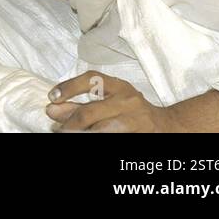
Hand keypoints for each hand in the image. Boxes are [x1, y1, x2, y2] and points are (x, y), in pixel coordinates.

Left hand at [47, 72, 186, 131]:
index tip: (52, 97)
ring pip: (103, 130)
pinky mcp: (141, 135)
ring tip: (67, 135)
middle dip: (70, 123)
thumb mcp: (108, 101)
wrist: (167, 125)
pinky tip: (87, 138)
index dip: (69, 87)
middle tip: (58, 131)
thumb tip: (51, 109)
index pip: (91, 80)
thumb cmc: (129, 110)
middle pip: (92, 111)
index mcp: (118, 86)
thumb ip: (79, 105)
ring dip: (82, 134)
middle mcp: (127, 99)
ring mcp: (136, 119)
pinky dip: (97, 138)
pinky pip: (115, 137)